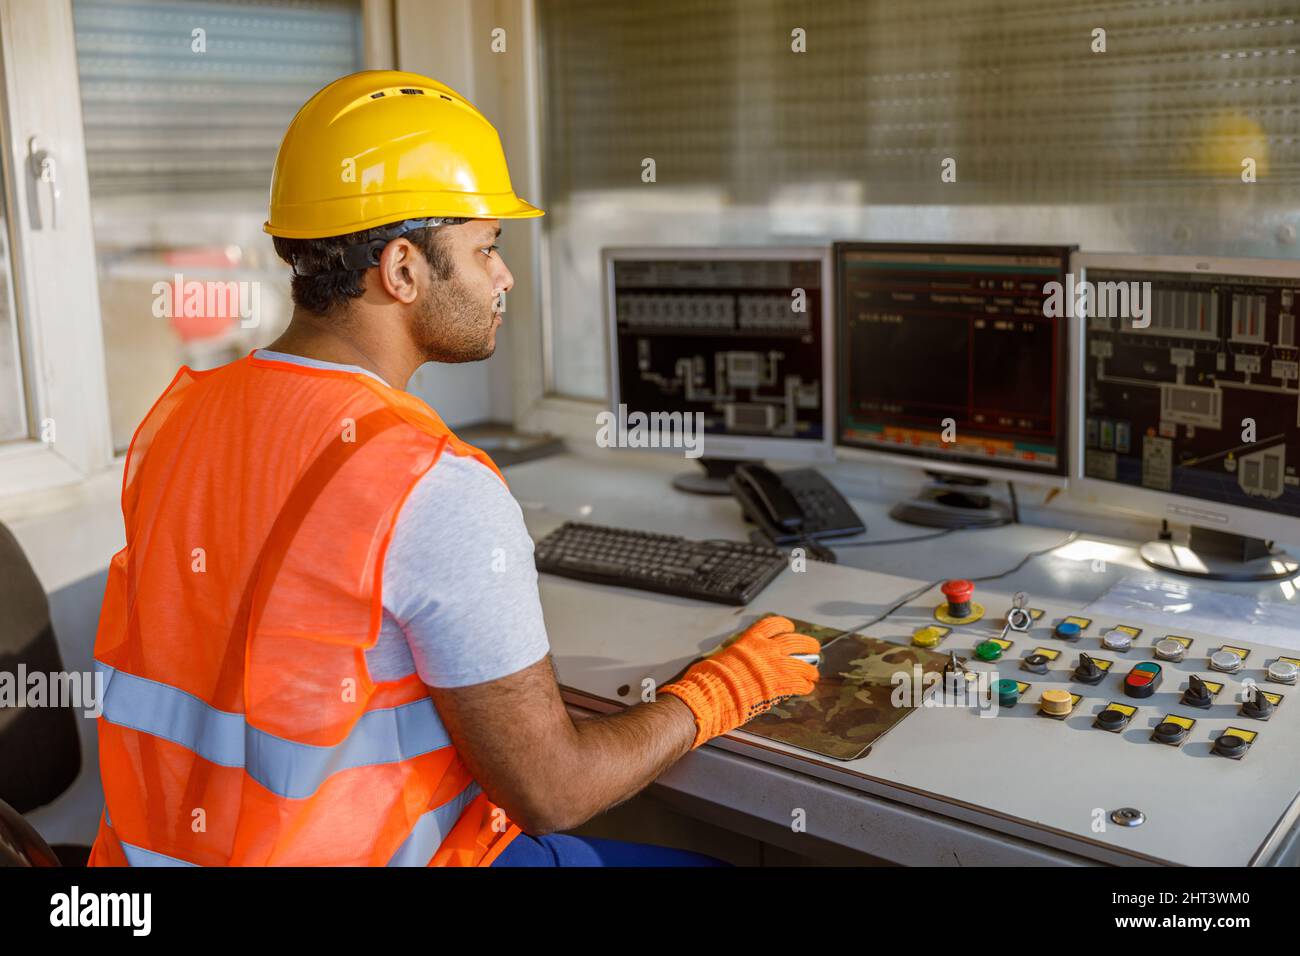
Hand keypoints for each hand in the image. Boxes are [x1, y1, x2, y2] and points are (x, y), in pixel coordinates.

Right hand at [658, 615, 820, 748]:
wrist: (713, 693)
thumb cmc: (711, 679)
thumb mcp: (722, 657)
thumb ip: (734, 657)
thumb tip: (732, 661)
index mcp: (750, 640)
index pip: (773, 625)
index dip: (784, 625)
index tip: (789, 628)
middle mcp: (766, 649)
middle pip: (796, 641)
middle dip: (807, 644)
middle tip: (813, 648)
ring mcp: (775, 666)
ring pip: (803, 663)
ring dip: (811, 669)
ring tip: (813, 673)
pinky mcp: (780, 684)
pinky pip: (800, 683)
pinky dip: (805, 686)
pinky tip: (807, 688)